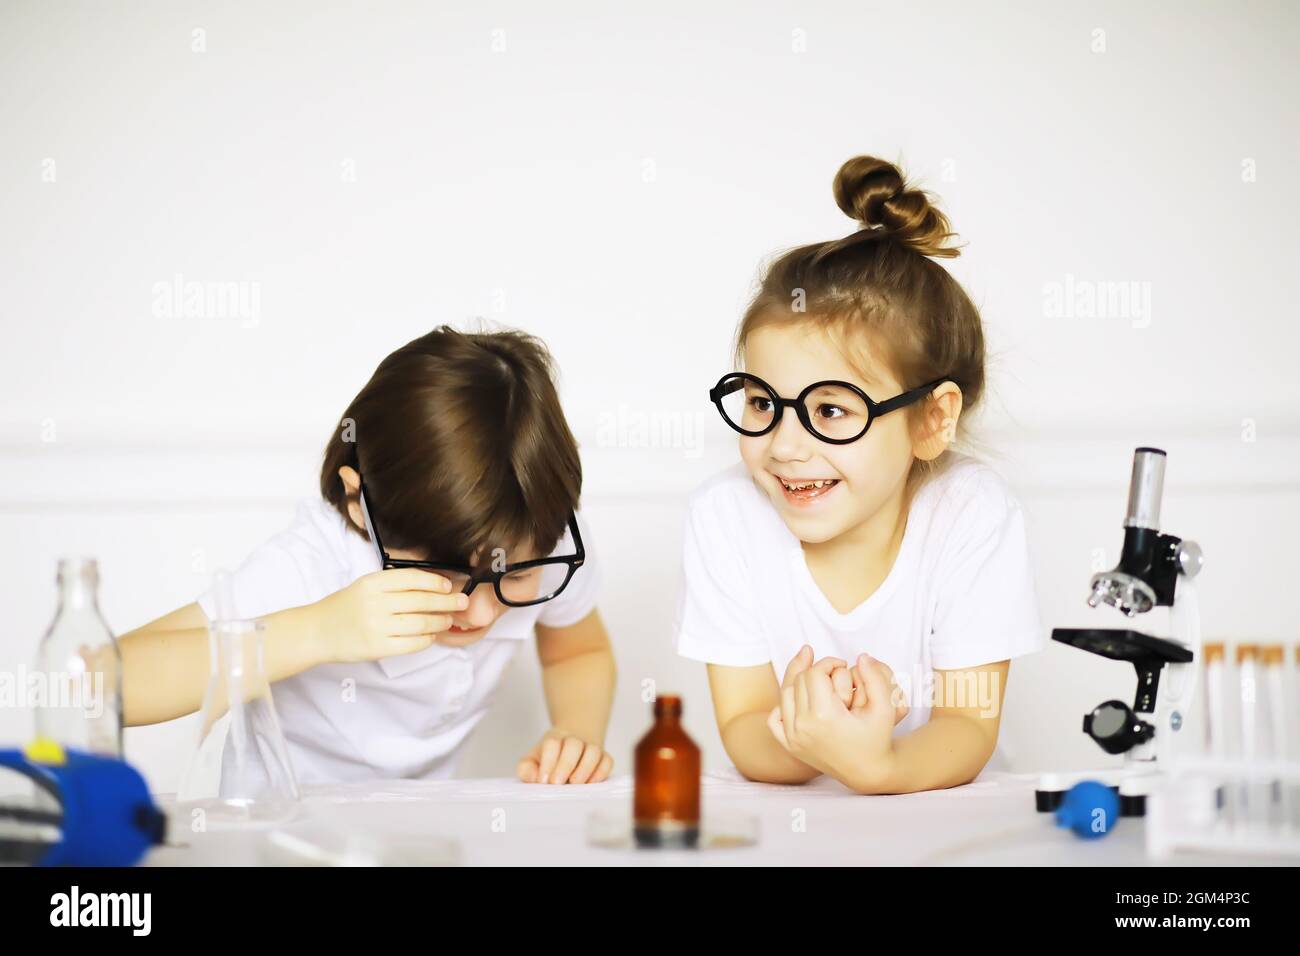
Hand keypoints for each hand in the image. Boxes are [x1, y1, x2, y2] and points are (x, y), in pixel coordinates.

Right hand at [312, 568, 467, 663]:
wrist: (317, 631)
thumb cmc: (345, 607)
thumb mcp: (365, 586)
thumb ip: (394, 585)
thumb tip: (434, 587)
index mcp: (373, 583)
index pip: (413, 578)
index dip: (436, 582)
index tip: (449, 586)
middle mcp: (376, 602)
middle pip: (422, 601)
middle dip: (447, 602)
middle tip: (462, 602)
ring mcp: (377, 626)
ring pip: (421, 623)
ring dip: (440, 621)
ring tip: (448, 620)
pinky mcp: (378, 648)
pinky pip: (412, 643)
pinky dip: (427, 639)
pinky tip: (431, 636)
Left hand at [517, 727, 612, 784]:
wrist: (571, 747)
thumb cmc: (548, 759)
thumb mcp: (531, 761)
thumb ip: (526, 769)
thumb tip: (535, 778)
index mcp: (555, 738)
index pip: (552, 743)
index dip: (548, 761)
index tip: (543, 780)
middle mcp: (575, 739)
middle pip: (573, 745)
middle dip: (565, 765)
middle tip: (557, 783)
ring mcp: (591, 747)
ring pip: (593, 751)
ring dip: (585, 768)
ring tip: (575, 784)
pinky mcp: (604, 758)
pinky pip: (607, 761)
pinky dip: (601, 772)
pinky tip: (590, 783)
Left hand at [767, 646, 900, 792]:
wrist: (869, 772)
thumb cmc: (877, 739)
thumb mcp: (885, 707)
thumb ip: (875, 677)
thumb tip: (861, 656)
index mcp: (824, 716)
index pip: (814, 673)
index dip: (829, 662)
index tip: (843, 665)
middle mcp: (803, 726)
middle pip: (799, 680)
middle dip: (816, 670)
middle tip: (835, 673)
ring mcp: (793, 737)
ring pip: (785, 694)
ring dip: (800, 682)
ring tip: (817, 677)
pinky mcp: (790, 746)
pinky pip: (774, 718)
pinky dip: (783, 705)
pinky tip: (799, 700)